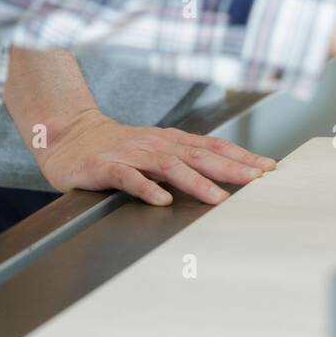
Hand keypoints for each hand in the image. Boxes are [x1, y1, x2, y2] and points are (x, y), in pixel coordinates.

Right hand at [37, 107, 276, 204]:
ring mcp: (132, 153)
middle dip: (230, 167)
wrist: (68, 136)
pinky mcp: (107, 167)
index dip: (240, 156)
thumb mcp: (153, 150)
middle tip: (257, 180)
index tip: (267, 168)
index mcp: (169, 141)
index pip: (212, 146)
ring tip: (218, 198)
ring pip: (170, 165)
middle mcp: (155, 143)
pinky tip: (161, 200)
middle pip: (199, 154)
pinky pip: (130, 178)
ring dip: (196, 181)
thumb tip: (223, 177)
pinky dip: (147, 188)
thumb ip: (182, 161)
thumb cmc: (115, 148)